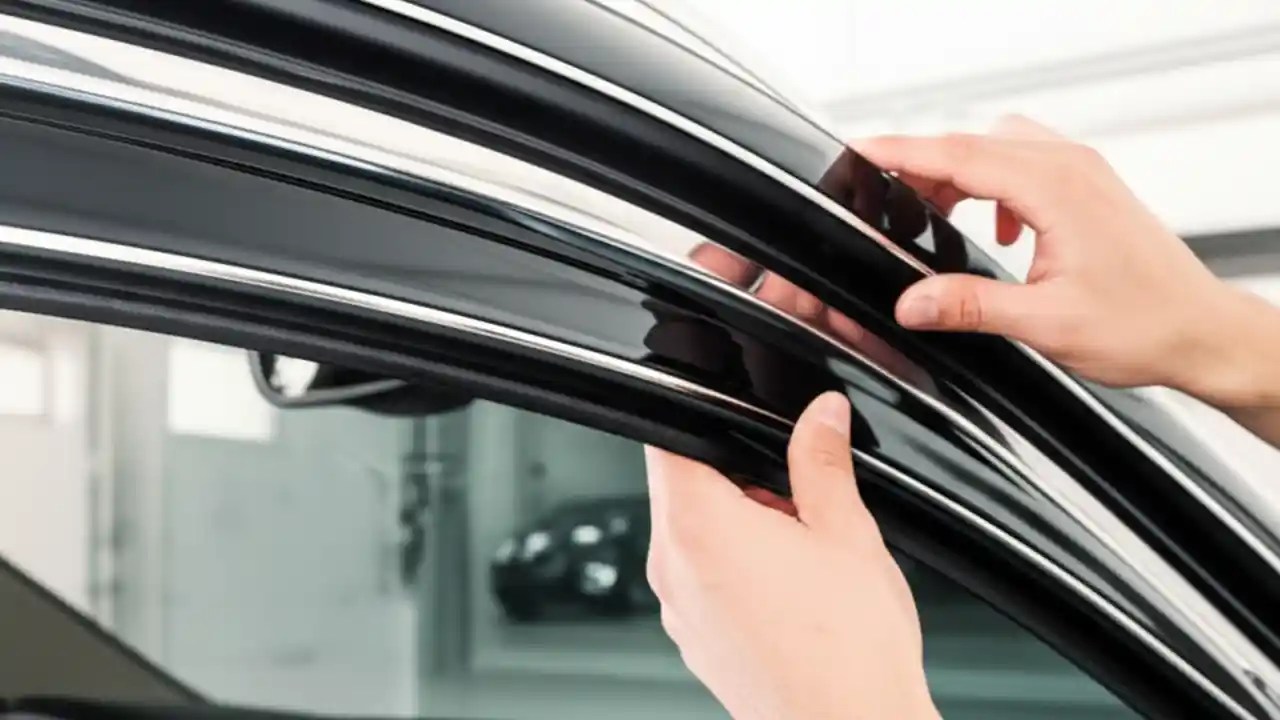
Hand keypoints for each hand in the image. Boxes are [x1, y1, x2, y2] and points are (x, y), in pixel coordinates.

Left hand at [645, 392, 939, 719]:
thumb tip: (821, 414)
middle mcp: (673, 567)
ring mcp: (679, 610)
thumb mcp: (846, 533)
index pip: (668, 441)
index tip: (731, 415)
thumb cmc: (847, 650)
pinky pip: (701, 581)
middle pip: (681, 489)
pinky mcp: (695, 641)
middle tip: (793, 496)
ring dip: (737, 526)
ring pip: (693, 536)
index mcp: (700, 526)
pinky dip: (735, 570)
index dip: (699, 416)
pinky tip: (790, 590)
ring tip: (800, 551)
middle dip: (736, 479)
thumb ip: (823, 460)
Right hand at [857, 116, 1264, 401]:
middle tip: (881, 195)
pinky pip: (1025, 163)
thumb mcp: (1044, 323)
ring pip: (998, 150)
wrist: (1201, 332)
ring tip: (929, 212)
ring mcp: (1083, 173)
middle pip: (973, 144)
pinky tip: (992, 226)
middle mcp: (1071, 168)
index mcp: (1057, 189)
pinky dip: (993, 183)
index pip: (960, 155)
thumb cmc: (1144, 324)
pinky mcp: (1089, 188)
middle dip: (921, 165)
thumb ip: (969, 307)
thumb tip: (912, 301)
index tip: (860, 151)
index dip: (902, 152)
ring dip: (959, 173)